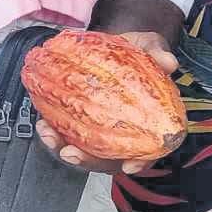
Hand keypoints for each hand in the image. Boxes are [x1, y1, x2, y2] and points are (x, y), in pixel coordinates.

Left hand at [35, 30, 179, 176]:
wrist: (116, 44)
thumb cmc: (138, 50)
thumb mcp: (150, 46)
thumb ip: (157, 53)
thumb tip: (168, 63)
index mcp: (149, 123)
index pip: (150, 149)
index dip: (142, 161)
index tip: (129, 166)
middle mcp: (125, 134)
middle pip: (110, 159)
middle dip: (89, 160)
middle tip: (71, 153)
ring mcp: (102, 131)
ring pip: (85, 151)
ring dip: (64, 148)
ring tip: (49, 134)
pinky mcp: (82, 123)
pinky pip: (69, 135)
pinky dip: (55, 133)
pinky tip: (43, 123)